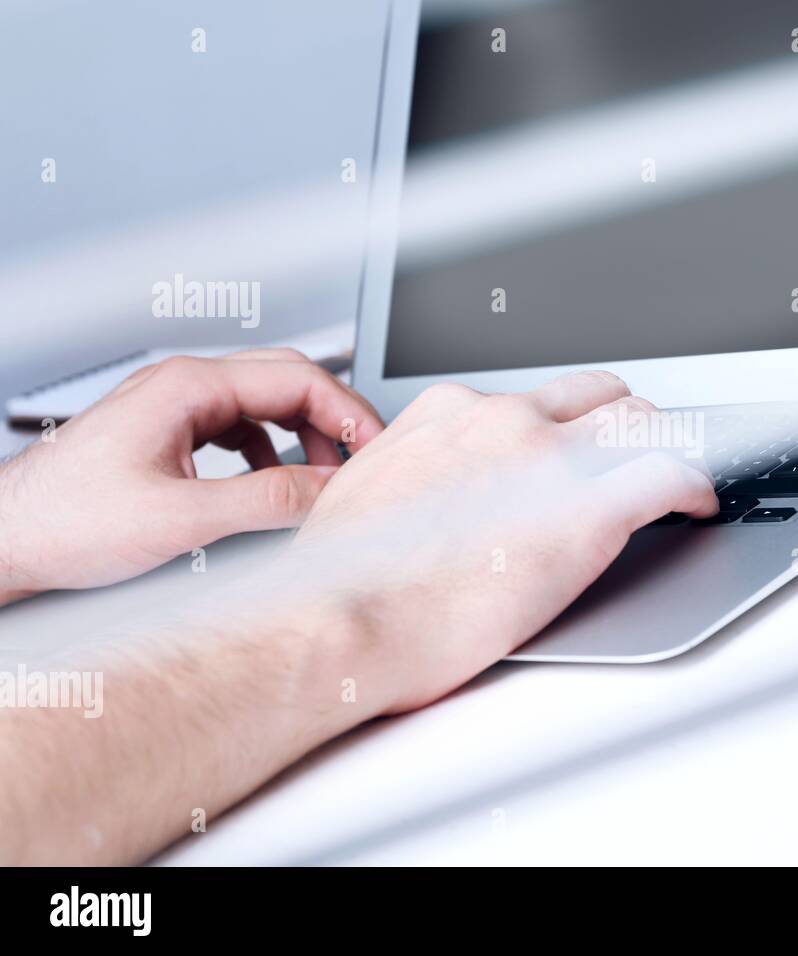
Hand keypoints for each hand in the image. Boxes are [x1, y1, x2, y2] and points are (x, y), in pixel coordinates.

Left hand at [0, 349, 382, 601]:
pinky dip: (270, 452)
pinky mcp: (165, 434)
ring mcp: (172, 408)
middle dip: (333, 420)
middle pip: (287, 382)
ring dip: (303, 437)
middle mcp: (182, 386)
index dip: (350, 415)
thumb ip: (266, 502)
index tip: (377, 451)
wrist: (8, 539)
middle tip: (363, 462)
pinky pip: (237, 428)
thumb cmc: (65, 522)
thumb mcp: (182, 519)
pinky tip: (271, 484)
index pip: (299, 380)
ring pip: (264, 403)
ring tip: (322, 480)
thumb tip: (329, 492)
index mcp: (189, 387)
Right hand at [293, 370, 717, 712]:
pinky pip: (670, 473)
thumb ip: (417, 484)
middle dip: (623, 423)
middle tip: (637, 457)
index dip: (569, 425)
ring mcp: (549, 458)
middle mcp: (502, 421)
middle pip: (598, 394)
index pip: (536, 399)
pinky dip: (694, 484)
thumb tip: (434, 505)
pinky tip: (697, 504)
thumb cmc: (347, 587)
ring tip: (677, 478)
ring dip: (663, 446)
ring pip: (641, 419)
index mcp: (449, 417)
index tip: (576, 448)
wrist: (344, 623)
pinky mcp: (589, 509)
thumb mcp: (372, 505)